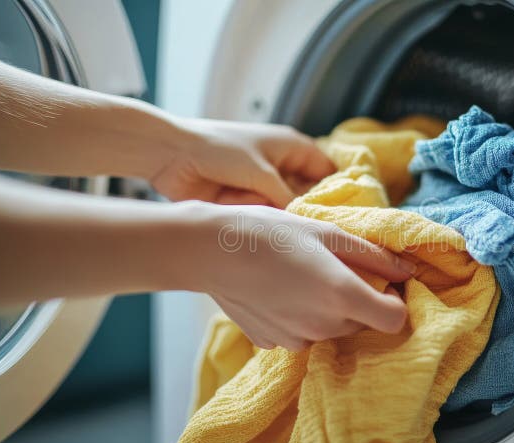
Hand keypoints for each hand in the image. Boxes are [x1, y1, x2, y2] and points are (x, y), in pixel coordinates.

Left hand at [151, 119, 334, 206]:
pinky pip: (259, 216)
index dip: (338, 189)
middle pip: (306, 196)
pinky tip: (232, 202)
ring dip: (267, 209)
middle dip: (300, 208)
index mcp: (291, 147)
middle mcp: (281, 167)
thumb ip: (288, 200)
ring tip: (247, 198)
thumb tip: (307, 223)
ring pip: (281, 210)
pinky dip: (248, 212)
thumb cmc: (218, 150)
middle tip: (300, 222)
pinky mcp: (244, 201)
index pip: (328, 169)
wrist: (170, 155)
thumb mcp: (262, 173)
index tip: (344, 213)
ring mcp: (262, 185)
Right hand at [180, 203, 415, 350]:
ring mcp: (297, 339)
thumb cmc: (270, 232)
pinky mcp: (273, 344)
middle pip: (361, 323)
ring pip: (331, 329)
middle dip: (357, 300)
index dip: (394, 302)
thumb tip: (407, 270)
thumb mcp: (327, 233)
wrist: (210, 250)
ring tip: (300, 276)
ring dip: (328, 309)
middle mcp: (324, 326)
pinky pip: (301, 334)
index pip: (394, 320)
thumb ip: (373, 255)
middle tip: (331, 268)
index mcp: (342, 295)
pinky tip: (279, 291)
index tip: (381, 283)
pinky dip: (300, 317)